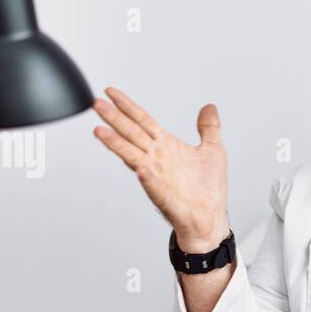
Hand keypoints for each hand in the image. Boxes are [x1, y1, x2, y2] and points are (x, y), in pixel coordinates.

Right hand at [92, 88, 229, 251]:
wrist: (210, 219)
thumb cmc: (208, 190)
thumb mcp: (213, 151)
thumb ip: (209, 128)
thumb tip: (209, 108)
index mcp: (167, 146)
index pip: (142, 121)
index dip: (127, 106)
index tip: (111, 92)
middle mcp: (157, 159)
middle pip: (131, 134)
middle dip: (114, 118)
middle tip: (97, 104)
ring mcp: (157, 177)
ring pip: (132, 157)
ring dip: (116, 144)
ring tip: (101, 132)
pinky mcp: (164, 197)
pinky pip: (153, 186)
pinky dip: (147, 178)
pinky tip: (141, 169)